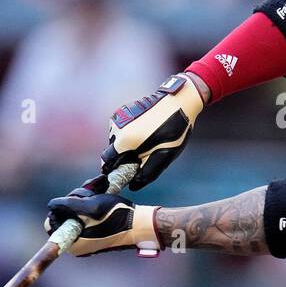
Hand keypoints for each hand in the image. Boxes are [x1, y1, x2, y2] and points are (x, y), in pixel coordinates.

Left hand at [44, 175, 160, 256]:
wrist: (139, 224)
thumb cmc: (116, 216)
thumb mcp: (90, 207)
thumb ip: (67, 205)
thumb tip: (51, 204)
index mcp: (73, 243)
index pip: (52, 223)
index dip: (60, 208)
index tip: (75, 201)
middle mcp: (78, 243)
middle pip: (64, 215)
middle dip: (75, 201)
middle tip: (91, 195)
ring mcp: (87, 237)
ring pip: (75, 212)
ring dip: (85, 199)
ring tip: (99, 194)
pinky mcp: (95, 230)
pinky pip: (85, 214)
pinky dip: (91, 203)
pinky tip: (101, 196)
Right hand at [101, 73, 205, 189]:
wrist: (179, 101)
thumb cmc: (173, 129)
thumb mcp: (163, 156)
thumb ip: (146, 173)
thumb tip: (133, 185)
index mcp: (124, 140)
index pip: (106, 162)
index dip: (114, 171)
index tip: (126, 173)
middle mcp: (116, 128)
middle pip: (111, 151)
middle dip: (123, 158)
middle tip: (143, 158)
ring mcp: (119, 117)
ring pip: (117, 139)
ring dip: (127, 145)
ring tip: (148, 142)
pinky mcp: (124, 110)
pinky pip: (122, 129)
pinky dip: (130, 134)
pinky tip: (146, 132)